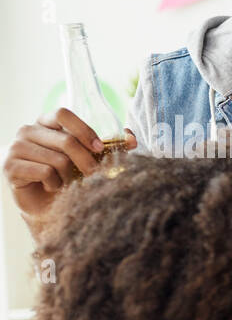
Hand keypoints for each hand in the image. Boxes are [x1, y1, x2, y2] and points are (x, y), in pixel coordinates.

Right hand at [3, 109, 136, 218]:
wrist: (48, 206)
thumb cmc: (68, 178)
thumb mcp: (89, 159)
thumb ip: (109, 146)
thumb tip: (132, 136)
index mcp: (46, 123)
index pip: (63, 113)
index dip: (84, 130)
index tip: (99, 148)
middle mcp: (28, 130)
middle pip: (65, 140)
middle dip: (86, 161)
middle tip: (93, 175)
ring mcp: (15, 147)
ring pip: (57, 159)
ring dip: (69, 176)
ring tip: (67, 182)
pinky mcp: (9, 166)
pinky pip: (44, 172)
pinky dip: (55, 184)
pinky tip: (52, 187)